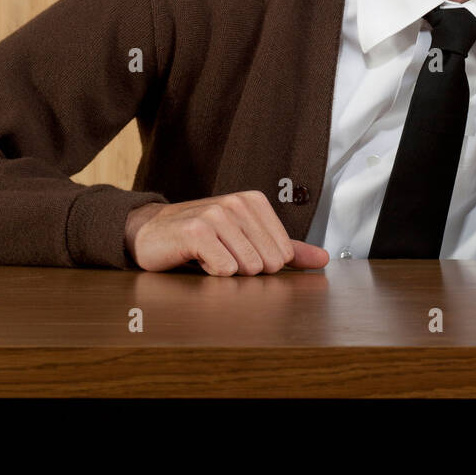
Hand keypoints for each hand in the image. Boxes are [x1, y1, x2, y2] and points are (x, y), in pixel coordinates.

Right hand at [124, 192, 329, 275]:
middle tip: (222, 255)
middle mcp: (237, 203)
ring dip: (226, 271)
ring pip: (247, 268)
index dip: (261, 263)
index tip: (237, 251)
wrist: (151, 232)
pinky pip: (224, 269)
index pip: (283, 254)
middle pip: (268, 263)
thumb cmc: (201, 237)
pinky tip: (196, 258)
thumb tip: (323, 260)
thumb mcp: (247, 239)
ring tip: (209, 256)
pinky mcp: (196, 231)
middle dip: (244, 269)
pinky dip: (210, 273)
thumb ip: (287, 249)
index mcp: (254, 201)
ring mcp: (216, 214)